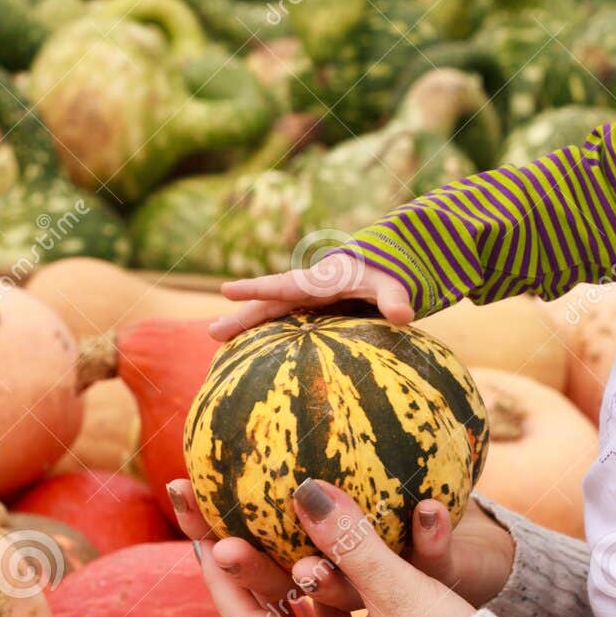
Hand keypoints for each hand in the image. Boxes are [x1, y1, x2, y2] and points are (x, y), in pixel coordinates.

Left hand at [166, 477, 517, 616]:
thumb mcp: (404, 597)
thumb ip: (355, 545)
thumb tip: (305, 490)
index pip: (237, 611)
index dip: (212, 556)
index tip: (190, 505)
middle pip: (256, 603)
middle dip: (233, 545)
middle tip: (206, 494)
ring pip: (291, 608)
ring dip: (277, 558)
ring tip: (259, 509)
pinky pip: (326, 613)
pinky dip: (319, 574)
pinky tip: (321, 540)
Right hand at [206, 252, 413, 341]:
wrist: (384, 268)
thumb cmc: (386, 273)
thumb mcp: (392, 284)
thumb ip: (395, 299)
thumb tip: (403, 316)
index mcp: (322, 280)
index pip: (285, 285)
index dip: (258, 288)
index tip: (226, 289)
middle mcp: (308, 290)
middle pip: (270, 303)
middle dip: (243, 315)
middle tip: (212, 332)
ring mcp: (306, 303)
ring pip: (271, 314)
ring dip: (246, 325)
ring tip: (216, 338)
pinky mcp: (310, 313)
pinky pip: (283, 323)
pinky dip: (263, 333)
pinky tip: (244, 348)